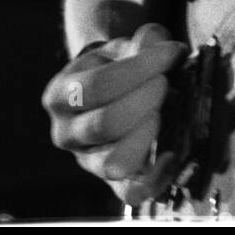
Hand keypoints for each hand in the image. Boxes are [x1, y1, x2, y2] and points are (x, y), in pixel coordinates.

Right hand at [42, 23, 185, 206]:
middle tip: (164, 83)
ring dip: (147, 135)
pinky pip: (131, 193)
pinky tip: (172, 153)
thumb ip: (143, 41)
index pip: (97, 86)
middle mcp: (65, 134)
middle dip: (145, 99)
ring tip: (161, 113)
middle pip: (105, 124)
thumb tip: (160, 45)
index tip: (169, 54)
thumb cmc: (117, 66)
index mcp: (61, 95)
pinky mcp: (111, 183)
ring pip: (114, 162)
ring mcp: (87, 163)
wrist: (109, 94)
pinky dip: (156, 177)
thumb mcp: (123, 46)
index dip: (139, 69)